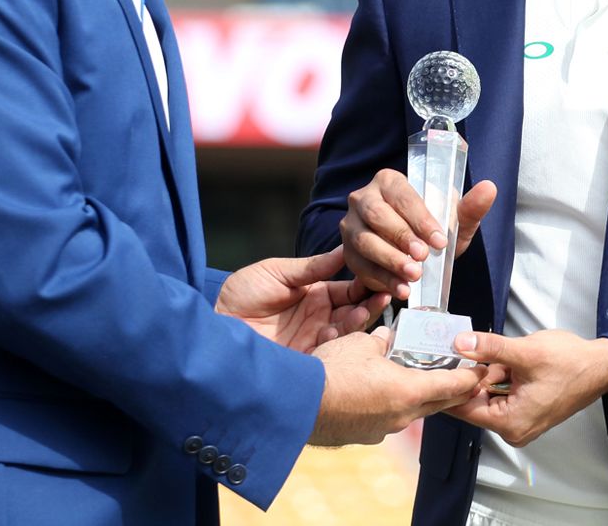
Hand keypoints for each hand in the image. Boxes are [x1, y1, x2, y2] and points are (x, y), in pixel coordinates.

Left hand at [215, 245, 390, 353]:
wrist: (216, 329)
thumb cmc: (241, 296)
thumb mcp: (277, 273)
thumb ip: (312, 267)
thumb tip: (344, 248)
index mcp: (314, 294)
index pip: (349, 288)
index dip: (367, 281)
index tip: (384, 272)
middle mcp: (319, 318)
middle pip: (356, 309)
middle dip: (374, 300)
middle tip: (390, 291)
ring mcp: (315, 340)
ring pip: (349, 330)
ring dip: (364, 317)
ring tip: (375, 304)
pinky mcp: (308, 360)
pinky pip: (334, 352)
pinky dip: (344, 340)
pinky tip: (348, 326)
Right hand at [308, 327, 485, 445]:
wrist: (300, 404)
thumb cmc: (333, 371)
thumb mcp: (361, 343)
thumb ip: (381, 340)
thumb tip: (387, 337)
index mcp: (409, 391)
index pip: (453, 385)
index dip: (471, 378)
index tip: (483, 372)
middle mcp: (403, 415)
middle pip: (438, 403)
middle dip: (451, 390)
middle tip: (462, 379)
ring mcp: (384, 429)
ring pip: (412, 412)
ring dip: (419, 398)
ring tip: (416, 381)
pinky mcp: (366, 435)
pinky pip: (389, 419)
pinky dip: (392, 405)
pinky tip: (379, 394)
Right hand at [340, 169, 496, 298]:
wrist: (416, 253)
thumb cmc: (433, 231)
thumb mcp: (454, 221)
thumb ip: (470, 207)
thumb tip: (489, 189)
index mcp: (388, 182)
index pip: (402, 196)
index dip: (420, 219)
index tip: (440, 241)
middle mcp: (363, 198)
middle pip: (376, 215)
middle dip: (400, 237)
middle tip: (422, 258)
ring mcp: (351, 225)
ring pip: (364, 241)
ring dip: (389, 260)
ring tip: (413, 277)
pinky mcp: (348, 252)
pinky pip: (359, 266)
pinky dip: (381, 280)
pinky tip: (401, 290)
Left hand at [445, 330, 607, 446]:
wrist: (601, 366)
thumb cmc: (570, 363)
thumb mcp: (525, 352)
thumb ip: (490, 348)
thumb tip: (459, 343)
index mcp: (509, 423)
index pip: (464, 408)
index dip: (450, 384)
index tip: (436, 362)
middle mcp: (512, 428)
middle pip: (474, 400)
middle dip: (469, 375)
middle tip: (455, 349)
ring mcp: (520, 420)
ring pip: (487, 394)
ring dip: (485, 373)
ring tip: (488, 352)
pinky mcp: (526, 409)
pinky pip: (501, 392)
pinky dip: (498, 375)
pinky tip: (501, 359)